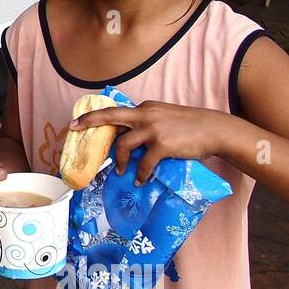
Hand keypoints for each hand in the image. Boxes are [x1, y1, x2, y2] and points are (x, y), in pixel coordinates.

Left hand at [69, 100, 233, 184]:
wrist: (214, 129)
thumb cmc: (191, 126)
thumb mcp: (165, 117)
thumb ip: (148, 123)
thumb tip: (131, 138)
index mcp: (145, 108)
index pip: (116, 111)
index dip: (95, 117)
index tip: (77, 121)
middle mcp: (146, 114)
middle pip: (112, 116)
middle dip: (90, 121)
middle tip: (74, 129)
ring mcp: (153, 129)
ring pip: (124, 145)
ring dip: (120, 161)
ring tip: (122, 173)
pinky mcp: (162, 145)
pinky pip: (144, 163)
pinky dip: (141, 173)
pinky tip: (141, 180)